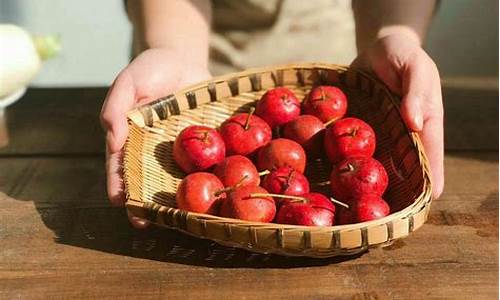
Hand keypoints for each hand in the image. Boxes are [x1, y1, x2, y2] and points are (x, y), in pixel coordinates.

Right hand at [100, 48, 210, 227]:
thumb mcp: (129, 81)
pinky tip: (208, 191)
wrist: (184, 59)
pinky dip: (203, 177)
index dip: (118, 184)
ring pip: (174, 177)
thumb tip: (113, 139)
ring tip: (177, 217)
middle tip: (145, 222)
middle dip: (144, 201)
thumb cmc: (151, 68)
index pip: (120, 165)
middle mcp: (152, 149)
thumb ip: (117, 107)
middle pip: (146, 179)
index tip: (120, 203)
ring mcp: (177, 149)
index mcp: (130, 138)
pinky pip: (201, 163)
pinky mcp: (200, 144)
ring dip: (174, 197)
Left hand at [351, 34, 443, 198]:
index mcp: (424, 123)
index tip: (427, 202)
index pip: (430, 155)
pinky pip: (351, 146)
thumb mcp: (414, 66)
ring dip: (368, 180)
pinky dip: (345, 159)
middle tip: (387, 212)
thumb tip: (414, 123)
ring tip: (358, 204)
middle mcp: (402, 134)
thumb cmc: (402, 55)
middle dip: (397, 189)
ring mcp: (379, 133)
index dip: (430, 178)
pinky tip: (332, 175)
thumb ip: (417, 92)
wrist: (377, 48)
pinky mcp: (358, 128)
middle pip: (403, 167)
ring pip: (376, 162)